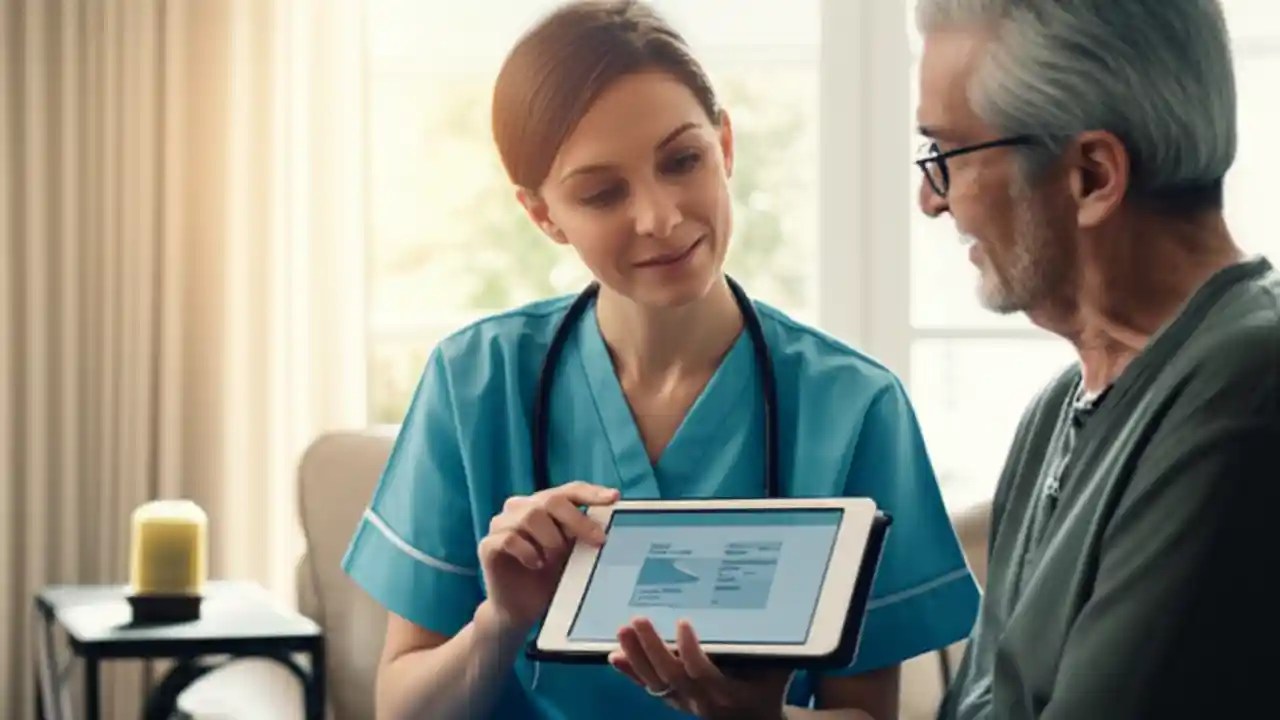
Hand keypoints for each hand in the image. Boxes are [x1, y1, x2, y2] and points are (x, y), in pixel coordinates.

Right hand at [478, 481, 618, 632]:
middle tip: (598, 541)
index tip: (614, 498)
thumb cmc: (548, 578)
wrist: (520, 610)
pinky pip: (510, 538)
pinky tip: (535, 565)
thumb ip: (581, 536)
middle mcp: (521, 508)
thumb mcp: (571, 555)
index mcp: (544, 505)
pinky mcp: (489, 544)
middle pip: (551, 500)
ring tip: (554, 560)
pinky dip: (528, 552)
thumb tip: (606, 526)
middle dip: (577, 520)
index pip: (570, 491)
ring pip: (530, 516)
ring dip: (550, 540)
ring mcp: (502, 524)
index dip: (591, 493)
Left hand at [609, 617, 793, 719]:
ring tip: (623, 630)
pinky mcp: (673, 701)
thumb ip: (769, 649)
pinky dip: (631, 673)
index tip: (682, 622)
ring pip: (654, 682)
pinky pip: (648, 688)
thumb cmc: (768, 689)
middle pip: (670, 676)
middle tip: (638, 619)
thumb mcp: (776, 670)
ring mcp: (684, 703)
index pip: (702, 672)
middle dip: (652, 648)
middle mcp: (702, 701)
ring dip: (636, 656)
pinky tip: (615, 655)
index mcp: (728, 692)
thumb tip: (776, 614)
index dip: (689, 650)